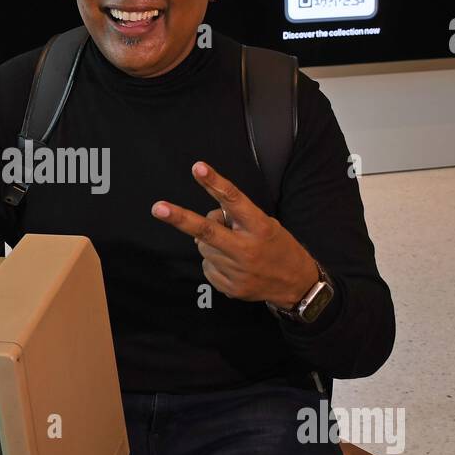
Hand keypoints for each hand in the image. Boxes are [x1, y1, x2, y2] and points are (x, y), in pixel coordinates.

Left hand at [151, 161, 318, 307]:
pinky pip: (208, 267)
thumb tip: (204, 220)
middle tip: (158, 208)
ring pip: (204, 248)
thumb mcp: (264, 223)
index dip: (214, 183)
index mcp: (259, 227)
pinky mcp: (230, 287)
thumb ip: (235, 218)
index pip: (234, 200)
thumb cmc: (277, 246)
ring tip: (233, 248)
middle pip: (207, 231)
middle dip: (180, 218)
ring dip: (210, 243)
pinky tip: (234, 265)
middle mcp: (247, 248)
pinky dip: (215, 262)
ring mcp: (237, 271)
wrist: (296, 283)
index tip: (198, 167)